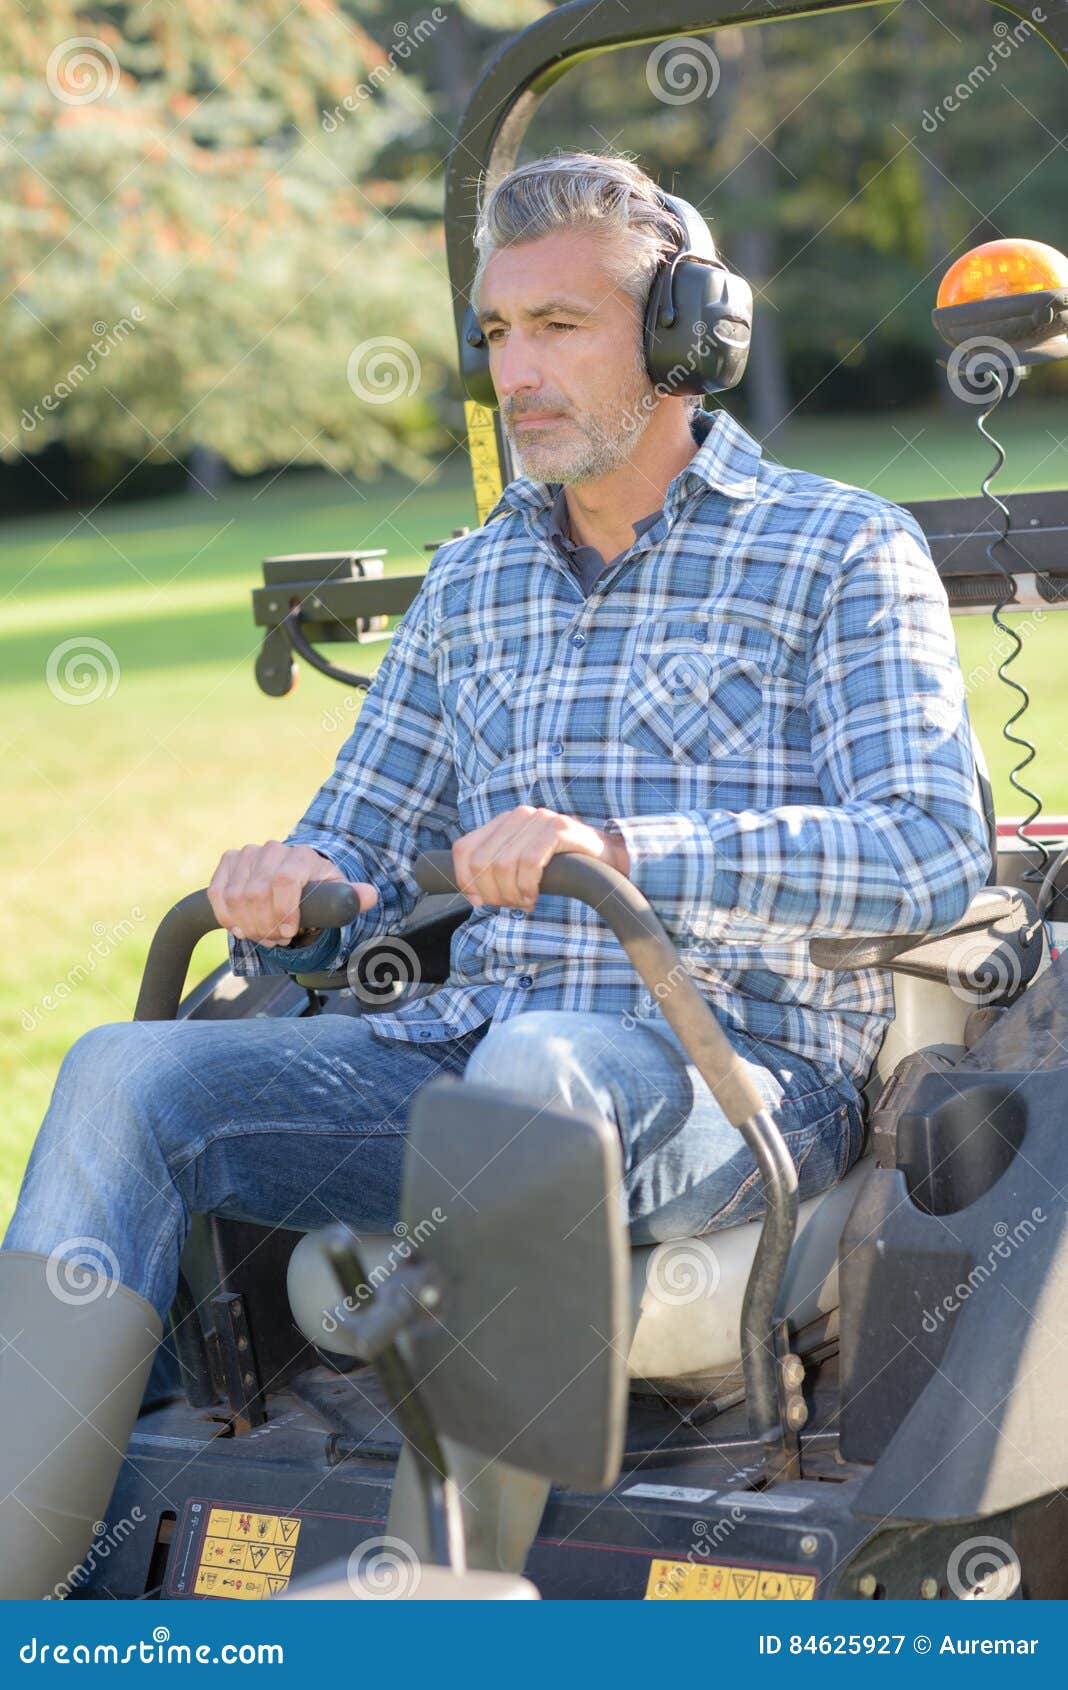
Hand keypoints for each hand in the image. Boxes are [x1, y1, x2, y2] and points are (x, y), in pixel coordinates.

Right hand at [207, 842, 377, 944]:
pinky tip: (241, 928)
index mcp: (302, 856)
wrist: (296, 873)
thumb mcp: (337, 892)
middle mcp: (273, 849)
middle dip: (266, 926)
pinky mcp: (229, 861)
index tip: (290, 933)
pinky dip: (226, 916)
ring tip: (264, 936)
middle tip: (277, 941)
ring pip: (235, 896)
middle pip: (256, 893)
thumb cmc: (317, 887)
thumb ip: (351, 897)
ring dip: (248, 925)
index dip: (283, 911)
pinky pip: (217, 893)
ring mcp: (248, 853)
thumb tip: (370, 896)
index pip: (285, 880)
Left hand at [451, 807, 629, 909]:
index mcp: (503, 822)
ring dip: (511, 894)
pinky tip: (534, 897)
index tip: (479, 901)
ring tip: (525, 902)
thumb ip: (497, 869)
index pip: (464, 849)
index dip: (465, 880)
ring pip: (503, 865)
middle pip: (481, 862)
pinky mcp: (558, 828)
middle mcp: (518, 815)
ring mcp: (539, 819)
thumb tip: (473, 894)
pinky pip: (529, 864)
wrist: (607, 857)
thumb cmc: (562, 865)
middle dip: (491, 892)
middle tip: (510, 905)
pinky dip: (527, 887)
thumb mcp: (523, 863)